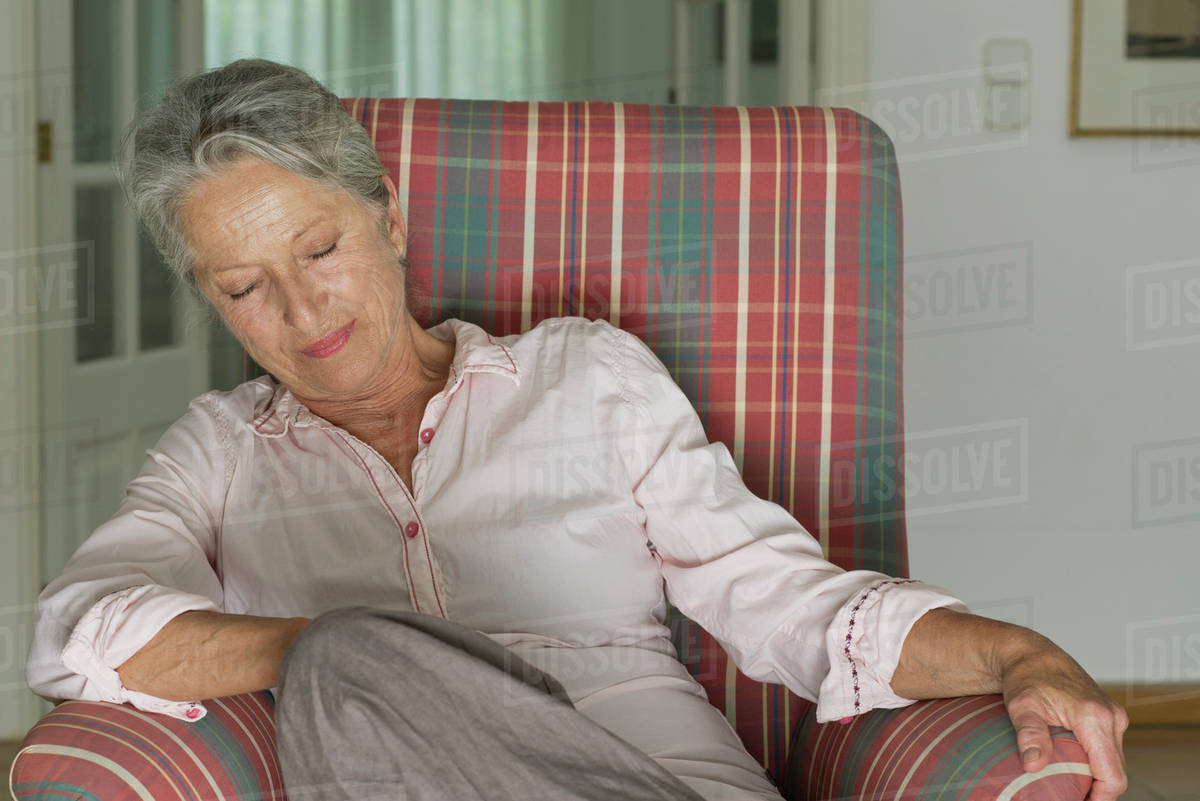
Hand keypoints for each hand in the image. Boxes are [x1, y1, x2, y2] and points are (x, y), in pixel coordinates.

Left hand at [998, 638, 1128, 800]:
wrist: (1031, 654)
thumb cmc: (1025, 677)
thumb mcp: (1022, 705)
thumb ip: (1030, 734)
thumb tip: (1034, 765)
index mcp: (1095, 718)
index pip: (1112, 775)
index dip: (1100, 797)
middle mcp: (1112, 717)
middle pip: (1115, 771)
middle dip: (1097, 790)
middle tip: (1068, 797)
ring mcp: (1113, 716)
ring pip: (1113, 760)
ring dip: (1096, 775)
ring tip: (1069, 786)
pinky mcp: (1109, 715)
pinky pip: (1109, 748)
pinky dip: (1096, 761)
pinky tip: (1073, 767)